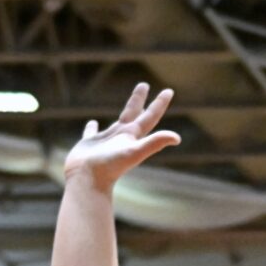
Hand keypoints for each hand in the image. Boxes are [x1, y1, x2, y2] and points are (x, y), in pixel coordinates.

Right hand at [63, 82, 180, 188]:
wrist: (88, 180)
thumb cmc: (110, 166)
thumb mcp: (135, 151)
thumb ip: (155, 142)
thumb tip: (178, 138)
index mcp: (133, 137)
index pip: (150, 117)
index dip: (159, 104)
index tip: (169, 91)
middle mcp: (122, 138)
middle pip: (134, 114)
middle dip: (140, 100)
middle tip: (144, 84)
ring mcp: (106, 141)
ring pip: (117, 123)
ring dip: (123, 113)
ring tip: (128, 106)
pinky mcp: (89, 144)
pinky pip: (91, 132)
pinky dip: (92, 127)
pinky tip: (92, 122)